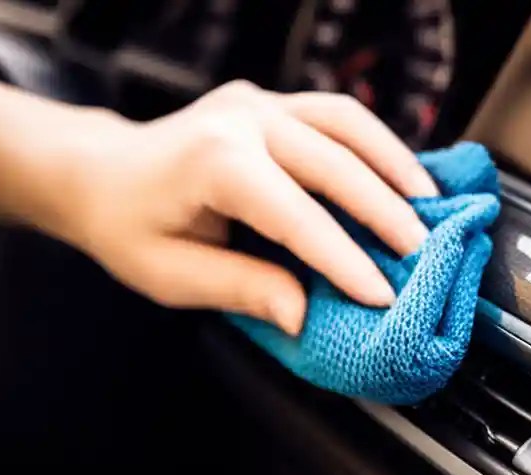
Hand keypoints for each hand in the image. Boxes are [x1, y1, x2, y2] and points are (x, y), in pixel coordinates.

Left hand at [54, 82, 439, 334]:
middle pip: (334, 162)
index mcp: (211, 162)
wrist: (98, 171)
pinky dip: (378, 147)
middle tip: (424, 257)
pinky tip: (405, 178)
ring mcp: (259, 104)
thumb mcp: (169, 275)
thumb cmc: (126, 225)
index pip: (295, 216)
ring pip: (346, 124)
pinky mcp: (272, 104)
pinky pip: (338, 117)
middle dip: (386, 213)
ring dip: (395, 165)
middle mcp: (241, 121)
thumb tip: (304, 314)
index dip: (343, 260)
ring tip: (432, 206)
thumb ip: (240, 289)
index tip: (383, 297)